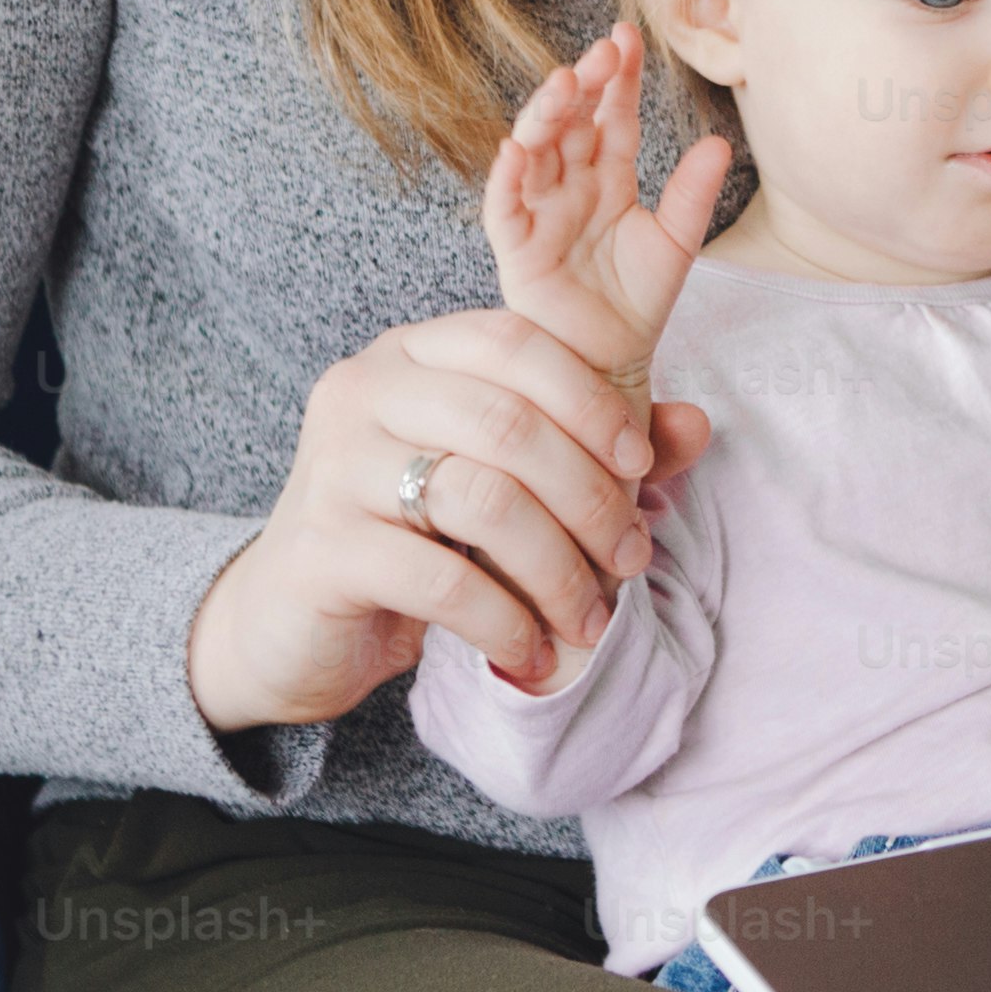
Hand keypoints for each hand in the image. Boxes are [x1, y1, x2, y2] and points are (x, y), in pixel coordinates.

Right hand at [185, 303, 716, 728]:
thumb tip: (699, 426)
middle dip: (590, 498)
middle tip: (629, 559)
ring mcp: (334, 467)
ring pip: (483, 499)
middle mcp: (362, 392)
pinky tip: (532, 651)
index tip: (638, 462)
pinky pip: (442, 578)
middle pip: (509, 423)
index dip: (589, 398)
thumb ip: (595, 449)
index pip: (513, 341)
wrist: (291, 622)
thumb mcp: (501, 482)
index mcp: (409, 354)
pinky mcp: (323, 549)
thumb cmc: (409, 536)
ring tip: (589, 617)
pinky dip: (505, 621)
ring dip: (558, 569)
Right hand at [485, 24, 730, 391]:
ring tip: (563, 85)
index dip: (619, 79)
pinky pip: (506, 208)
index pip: (612, 116)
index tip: (628, 37)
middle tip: (602, 55)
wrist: (612, 362)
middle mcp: (570, 185)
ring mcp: (541, 213)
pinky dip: (507, 178)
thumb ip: (693, 195)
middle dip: (583, 86)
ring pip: (535, 152)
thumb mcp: (676, 243)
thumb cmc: (638, 301)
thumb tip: (721, 142)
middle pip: (571, 123)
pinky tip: (516, 149)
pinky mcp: (517, 249)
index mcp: (609, 176)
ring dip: (544, 116)